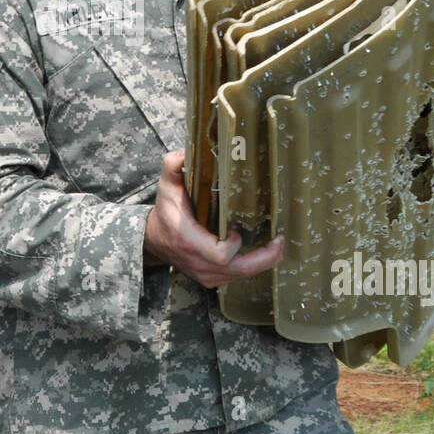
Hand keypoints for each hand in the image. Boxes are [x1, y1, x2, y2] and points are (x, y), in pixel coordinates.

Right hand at [143, 150, 284, 288]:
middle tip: (279, 240)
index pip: (221, 255)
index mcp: (189, 242)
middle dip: (265, 257)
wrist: (154, 240)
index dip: (235, 243)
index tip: (237, 228)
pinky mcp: (211, 280)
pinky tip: (260, 251)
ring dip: (263, 261)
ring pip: (243, 275)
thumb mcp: (166, 187)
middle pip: (241, 270)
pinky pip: (238, 277)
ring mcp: (206, 275)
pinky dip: (253, 265)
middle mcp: (199, 264)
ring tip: (276, 244)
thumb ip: (173, 167)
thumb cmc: (165, 212)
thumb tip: (185, 154)